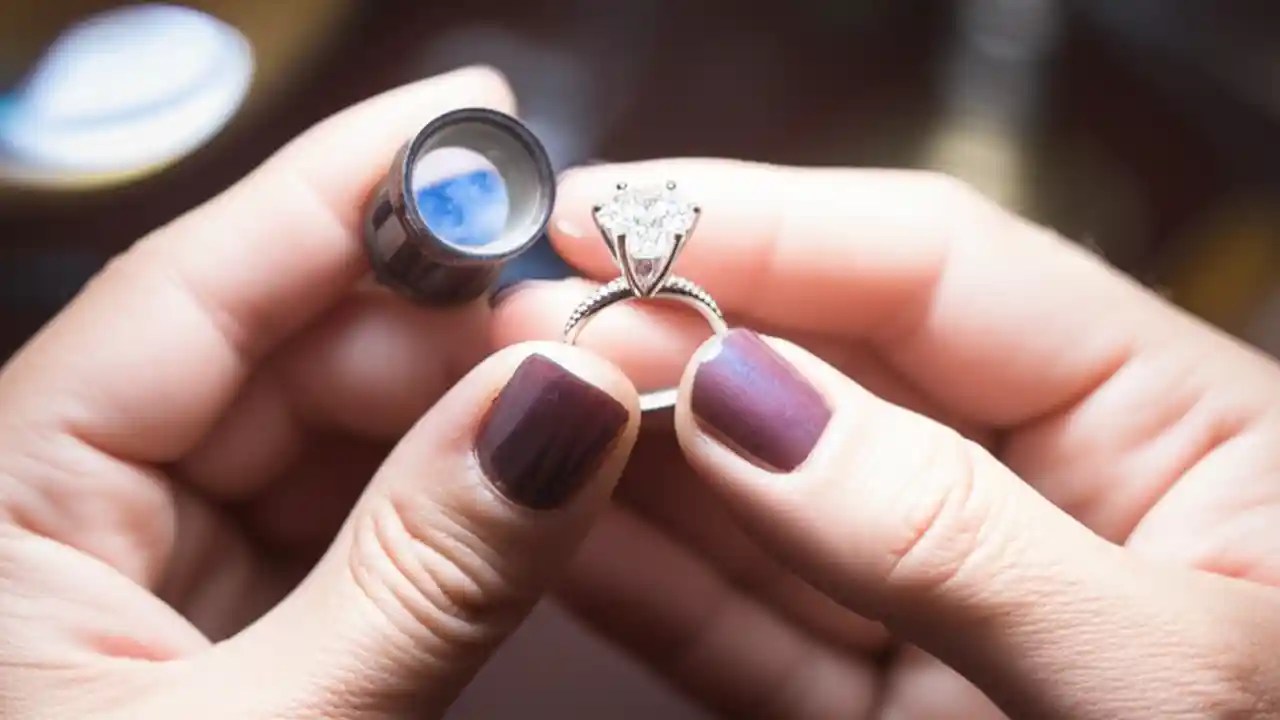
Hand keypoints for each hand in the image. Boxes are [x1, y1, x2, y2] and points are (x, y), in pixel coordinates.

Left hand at [0, 68, 641, 718]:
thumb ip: (423, 577)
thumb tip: (567, 401)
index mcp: (0, 510)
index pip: (183, 287)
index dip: (345, 187)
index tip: (478, 119)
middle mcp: (63, 510)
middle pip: (276, 352)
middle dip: (444, 332)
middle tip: (585, 332)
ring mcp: (143, 566)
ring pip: (326, 432)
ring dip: (460, 417)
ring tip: (577, 410)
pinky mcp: (214, 622)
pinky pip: (343, 516)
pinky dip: (443, 500)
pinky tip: (521, 484)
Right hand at [495, 160, 1279, 718]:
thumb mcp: (1157, 677)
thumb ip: (951, 533)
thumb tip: (749, 403)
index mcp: (1173, 419)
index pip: (941, 266)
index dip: (765, 225)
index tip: (610, 218)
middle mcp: (1047, 493)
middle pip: (834, 367)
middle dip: (675, 334)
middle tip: (533, 314)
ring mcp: (952, 598)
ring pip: (768, 498)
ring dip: (637, 450)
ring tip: (514, 397)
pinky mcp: (887, 697)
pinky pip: (752, 624)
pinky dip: (651, 579)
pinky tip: (563, 526)